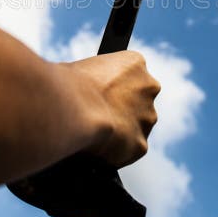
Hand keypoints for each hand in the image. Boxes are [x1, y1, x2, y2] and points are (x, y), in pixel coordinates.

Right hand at [65, 51, 160, 167]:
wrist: (71, 108)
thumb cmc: (68, 85)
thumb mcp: (82, 68)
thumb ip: (95, 80)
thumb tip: (83, 92)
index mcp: (135, 63)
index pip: (131, 76)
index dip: (114, 88)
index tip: (101, 95)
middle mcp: (149, 88)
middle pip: (138, 103)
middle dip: (122, 111)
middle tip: (98, 117)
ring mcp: (147, 117)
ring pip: (136, 128)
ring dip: (120, 133)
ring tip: (94, 135)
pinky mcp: (140, 144)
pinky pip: (129, 150)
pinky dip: (115, 153)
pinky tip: (96, 149)